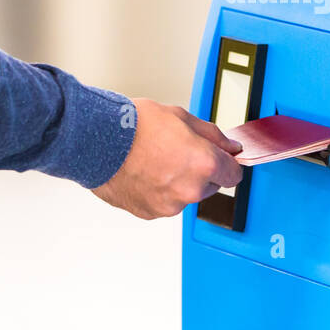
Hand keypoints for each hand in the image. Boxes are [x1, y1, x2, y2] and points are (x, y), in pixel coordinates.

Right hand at [92, 98, 243, 219]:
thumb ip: (213, 136)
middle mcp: (190, 190)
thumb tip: (230, 147)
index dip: (227, 164)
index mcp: (204, 164)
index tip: (221, 158)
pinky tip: (145, 171)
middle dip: (200, 171)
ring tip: (156, 159)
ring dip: (178, 182)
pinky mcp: (150, 212)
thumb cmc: (134, 126)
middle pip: (210, 186)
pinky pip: (164, 202)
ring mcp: (170, 205)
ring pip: (185, 195)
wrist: (96, 141)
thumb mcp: (181, 117)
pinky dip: (159, 190)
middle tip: (178, 151)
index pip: (233, 175)